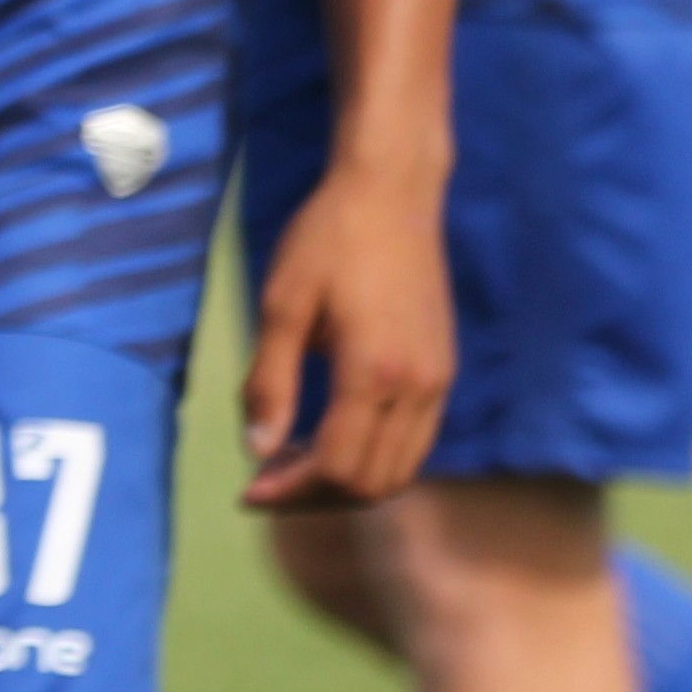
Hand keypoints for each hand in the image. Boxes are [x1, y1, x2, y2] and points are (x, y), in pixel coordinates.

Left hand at [241, 147, 452, 506]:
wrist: (393, 196)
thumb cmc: (328, 240)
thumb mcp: (281, 304)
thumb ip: (270, 381)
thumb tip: (257, 450)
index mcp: (373, 373)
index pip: (336, 466)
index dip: (289, 490)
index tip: (248, 492)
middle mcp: (418, 390)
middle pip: (372, 482)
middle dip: (314, 495)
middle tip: (263, 483)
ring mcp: (439, 385)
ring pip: (399, 471)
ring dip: (345, 483)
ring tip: (289, 466)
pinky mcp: (443, 374)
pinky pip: (413, 444)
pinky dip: (372, 459)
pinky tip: (328, 439)